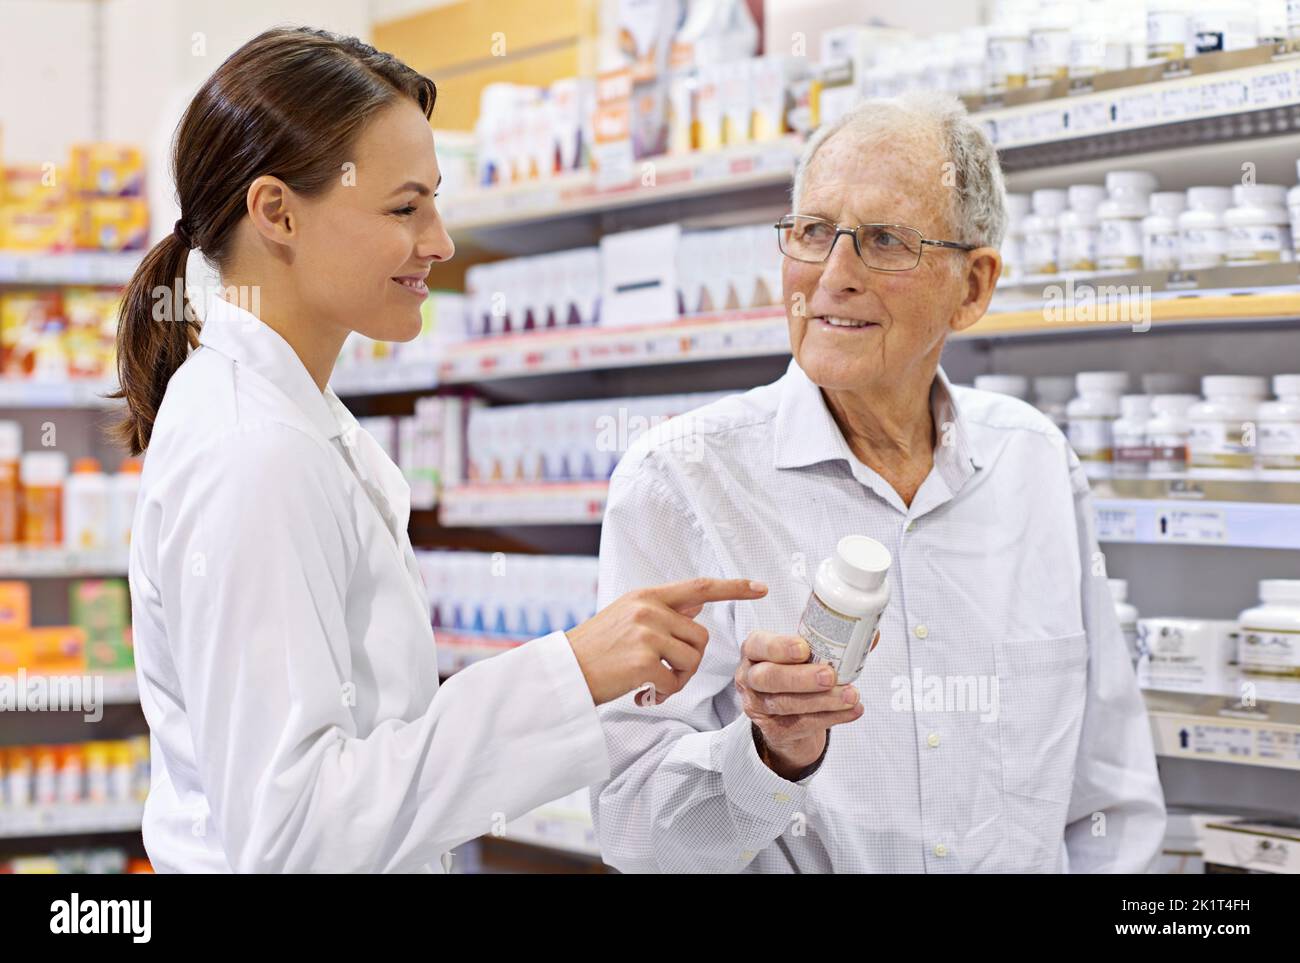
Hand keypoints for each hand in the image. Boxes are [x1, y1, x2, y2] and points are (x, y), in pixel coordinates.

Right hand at [567, 578, 767, 705]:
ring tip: (651, 683)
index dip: (733, 587)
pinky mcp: (643, 661)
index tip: (760, 587)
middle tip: (665, 673)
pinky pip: (675, 682)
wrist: (565, 673)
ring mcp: (646, 634)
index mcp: (648, 596)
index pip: (700, 587)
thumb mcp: (626, 616)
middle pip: (701, 636)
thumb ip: (663, 610)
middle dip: (691, 660)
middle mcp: (649, 609)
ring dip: (678, 678)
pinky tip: (642, 694)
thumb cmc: (596, 649)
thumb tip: (697, 604)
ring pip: (692, 660)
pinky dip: (664, 694)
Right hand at [735, 631, 863, 778]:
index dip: (779, 647)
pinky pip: (803, 724)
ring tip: (851, 695)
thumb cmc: (796, 671)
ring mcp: (758, 706)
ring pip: (786, 705)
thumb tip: (870, 636)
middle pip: (769, 678)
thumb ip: (831, 642)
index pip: (759, 645)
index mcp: (755, 650)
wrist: (786, 712)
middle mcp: (749, 677)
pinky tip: (852, 711)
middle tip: (830, 676)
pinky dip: (831, 717)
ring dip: (823, 701)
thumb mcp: (804, 653)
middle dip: (801, 678)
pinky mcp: (774, 729)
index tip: (804, 648)